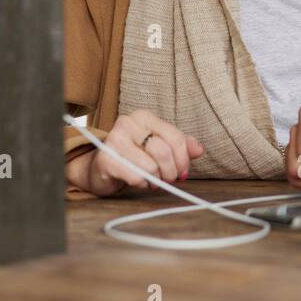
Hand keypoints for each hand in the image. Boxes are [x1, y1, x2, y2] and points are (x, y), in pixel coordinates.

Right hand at [82, 110, 203, 197]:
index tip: (183, 172)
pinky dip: (142, 184)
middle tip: (167, 179)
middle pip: (164, 151)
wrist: (102, 169)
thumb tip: (199, 149)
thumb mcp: (160, 148)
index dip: (183, 159)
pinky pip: (136, 177)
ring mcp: (114, 140)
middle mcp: (127, 123)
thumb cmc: (134, 157)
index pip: (175, 137)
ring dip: (155, 180)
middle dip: (170, 172)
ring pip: (151, 166)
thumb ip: (181, 146)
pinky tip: (137, 181)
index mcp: (144, 116)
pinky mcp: (105, 159)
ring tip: (150, 179)